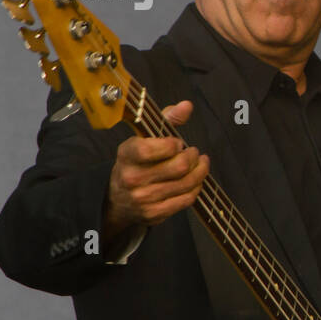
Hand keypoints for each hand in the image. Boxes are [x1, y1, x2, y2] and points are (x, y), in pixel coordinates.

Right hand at [102, 100, 209, 239]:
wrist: (119, 199)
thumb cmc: (138, 162)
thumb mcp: (144, 138)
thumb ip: (167, 119)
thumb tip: (187, 106)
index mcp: (126, 155)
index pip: (154, 148)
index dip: (173, 145)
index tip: (178, 143)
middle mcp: (131, 178)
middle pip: (179, 166)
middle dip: (193, 156)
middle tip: (195, 152)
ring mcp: (142, 198)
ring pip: (186, 183)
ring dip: (200, 171)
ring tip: (201, 163)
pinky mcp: (154, 214)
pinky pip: (186, 199)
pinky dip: (196, 188)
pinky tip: (196, 180)